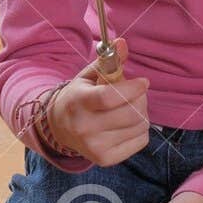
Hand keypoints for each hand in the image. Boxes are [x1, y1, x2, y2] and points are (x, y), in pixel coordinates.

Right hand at [48, 36, 148, 165]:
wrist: (59, 128)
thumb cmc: (79, 97)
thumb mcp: (88, 76)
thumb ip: (107, 61)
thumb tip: (122, 43)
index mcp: (78, 102)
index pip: (110, 97)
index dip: (132, 88)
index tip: (143, 82)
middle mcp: (84, 127)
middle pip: (130, 113)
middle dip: (140, 99)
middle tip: (136, 94)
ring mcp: (95, 147)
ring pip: (140, 126)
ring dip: (141, 113)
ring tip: (128, 108)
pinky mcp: (106, 159)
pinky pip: (141, 140)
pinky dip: (140, 130)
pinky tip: (127, 125)